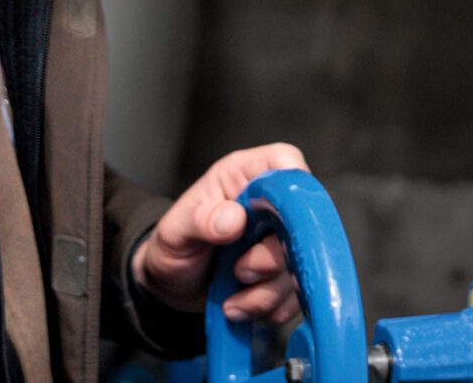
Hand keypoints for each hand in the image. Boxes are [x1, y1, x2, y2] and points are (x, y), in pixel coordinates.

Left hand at [132, 143, 309, 322]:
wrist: (172, 288)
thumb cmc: (173, 247)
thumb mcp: (174, 232)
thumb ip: (201, 221)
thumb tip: (233, 218)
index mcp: (243, 178)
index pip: (283, 162)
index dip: (292, 186)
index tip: (279, 221)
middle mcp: (269, 206)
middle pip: (301, 224)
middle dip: (272, 260)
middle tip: (240, 271)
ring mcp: (280, 241)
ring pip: (299, 267)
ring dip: (266, 293)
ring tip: (232, 300)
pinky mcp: (284, 275)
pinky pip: (295, 296)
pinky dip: (269, 309)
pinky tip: (241, 307)